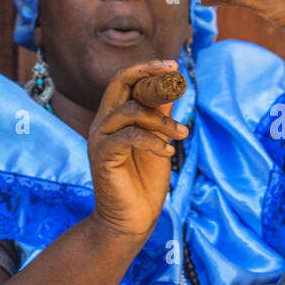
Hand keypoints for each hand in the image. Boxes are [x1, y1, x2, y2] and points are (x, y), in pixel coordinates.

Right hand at [85, 59, 189, 240]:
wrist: (132, 219)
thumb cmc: (145, 181)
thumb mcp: (158, 140)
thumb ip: (159, 115)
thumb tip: (171, 86)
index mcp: (115, 116)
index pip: (125, 81)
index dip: (147, 69)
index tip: (173, 66)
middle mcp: (104, 123)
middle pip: (119, 83)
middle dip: (147, 73)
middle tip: (173, 72)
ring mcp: (101, 138)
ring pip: (131, 111)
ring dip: (163, 120)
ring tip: (182, 134)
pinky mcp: (103, 156)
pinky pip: (130, 136)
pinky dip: (153, 140)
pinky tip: (168, 152)